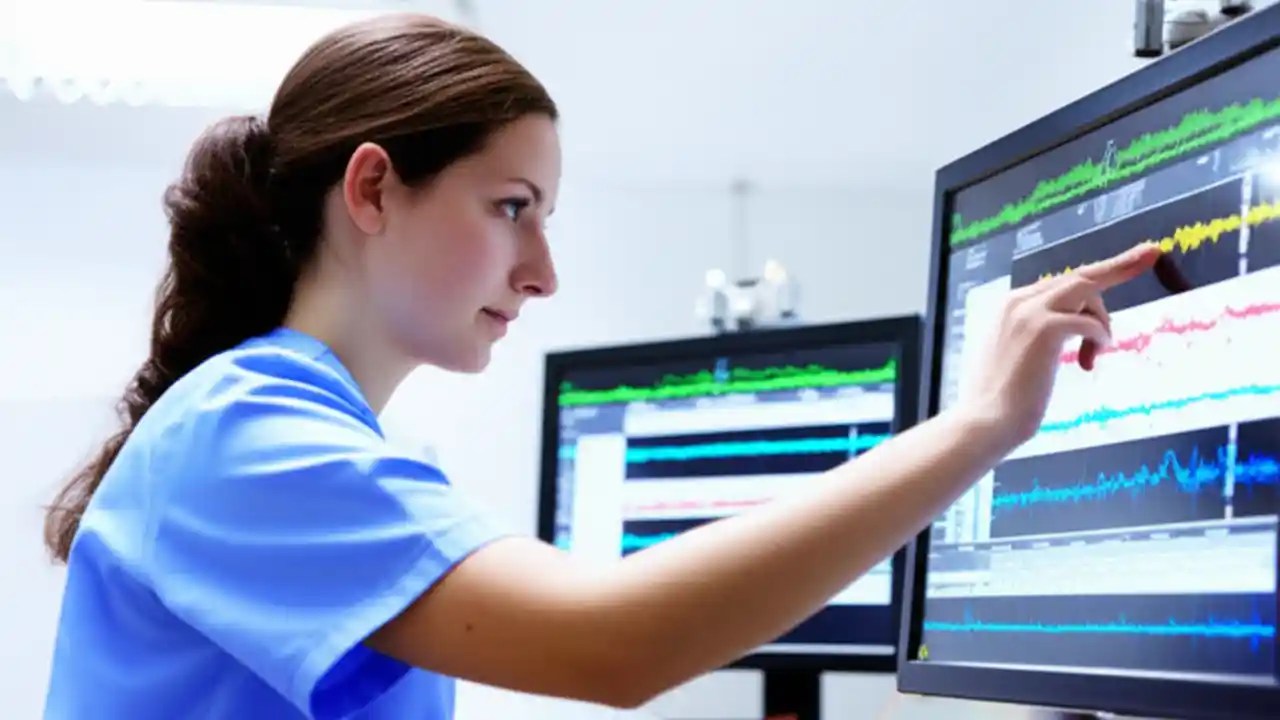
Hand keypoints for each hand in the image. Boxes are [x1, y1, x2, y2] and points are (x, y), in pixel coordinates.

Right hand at [964, 242, 1163, 449]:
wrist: (985, 422)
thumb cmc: (1002, 399)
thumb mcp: (1017, 354)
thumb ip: (1036, 332)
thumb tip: (1069, 326)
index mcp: (1009, 305)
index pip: (1060, 281)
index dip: (1099, 269)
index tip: (1134, 255)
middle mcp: (1018, 301)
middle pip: (1079, 277)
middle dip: (1119, 267)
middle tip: (1152, 252)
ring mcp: (1029, 312)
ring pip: (1086, 290)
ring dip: (1101, 321)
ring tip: (1094, 352)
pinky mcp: (1044, 329)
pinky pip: (1089, 322)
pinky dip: (1098, 338)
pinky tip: (1089, 360)